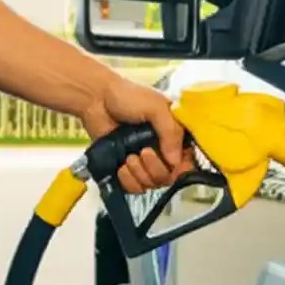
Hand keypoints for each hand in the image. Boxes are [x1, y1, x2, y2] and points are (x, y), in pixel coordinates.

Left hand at [80, 76, 194, 193]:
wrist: (96, 99)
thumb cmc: (128, 97)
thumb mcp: (157, 108)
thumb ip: (171, 132)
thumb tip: (175, 162)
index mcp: (175, 135)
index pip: (187, 160)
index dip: (181, 167)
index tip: (170, 165)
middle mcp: (162, 149)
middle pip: (168, 176)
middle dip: (155, 169)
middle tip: (143, 152)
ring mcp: (144, 160)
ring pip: (151, 183)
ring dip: (139, 174)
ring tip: (129, 157)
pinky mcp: (126, 168)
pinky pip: (133, 187)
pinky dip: (128, 181)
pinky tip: (122, 167)